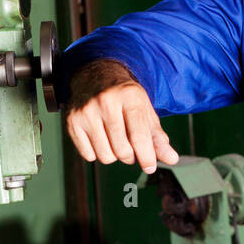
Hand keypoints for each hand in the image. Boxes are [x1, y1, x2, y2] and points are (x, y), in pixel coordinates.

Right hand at [64, 59, 178, 170]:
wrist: (96, 76)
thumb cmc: (125, 98)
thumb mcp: (145, 112)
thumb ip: (158, 137)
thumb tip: (171, 159)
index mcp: (129, 96)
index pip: (139, 136)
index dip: (147, 157)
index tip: (150, 167)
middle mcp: (106, 101)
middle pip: (122, 151)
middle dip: (130, 155)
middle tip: (130, 146)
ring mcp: (86, 111)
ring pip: (105, 156)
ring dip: (113, 155)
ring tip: (115, 139)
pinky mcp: (72, 121)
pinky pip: (88, 156)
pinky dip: (96, 153)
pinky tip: (100, 137)